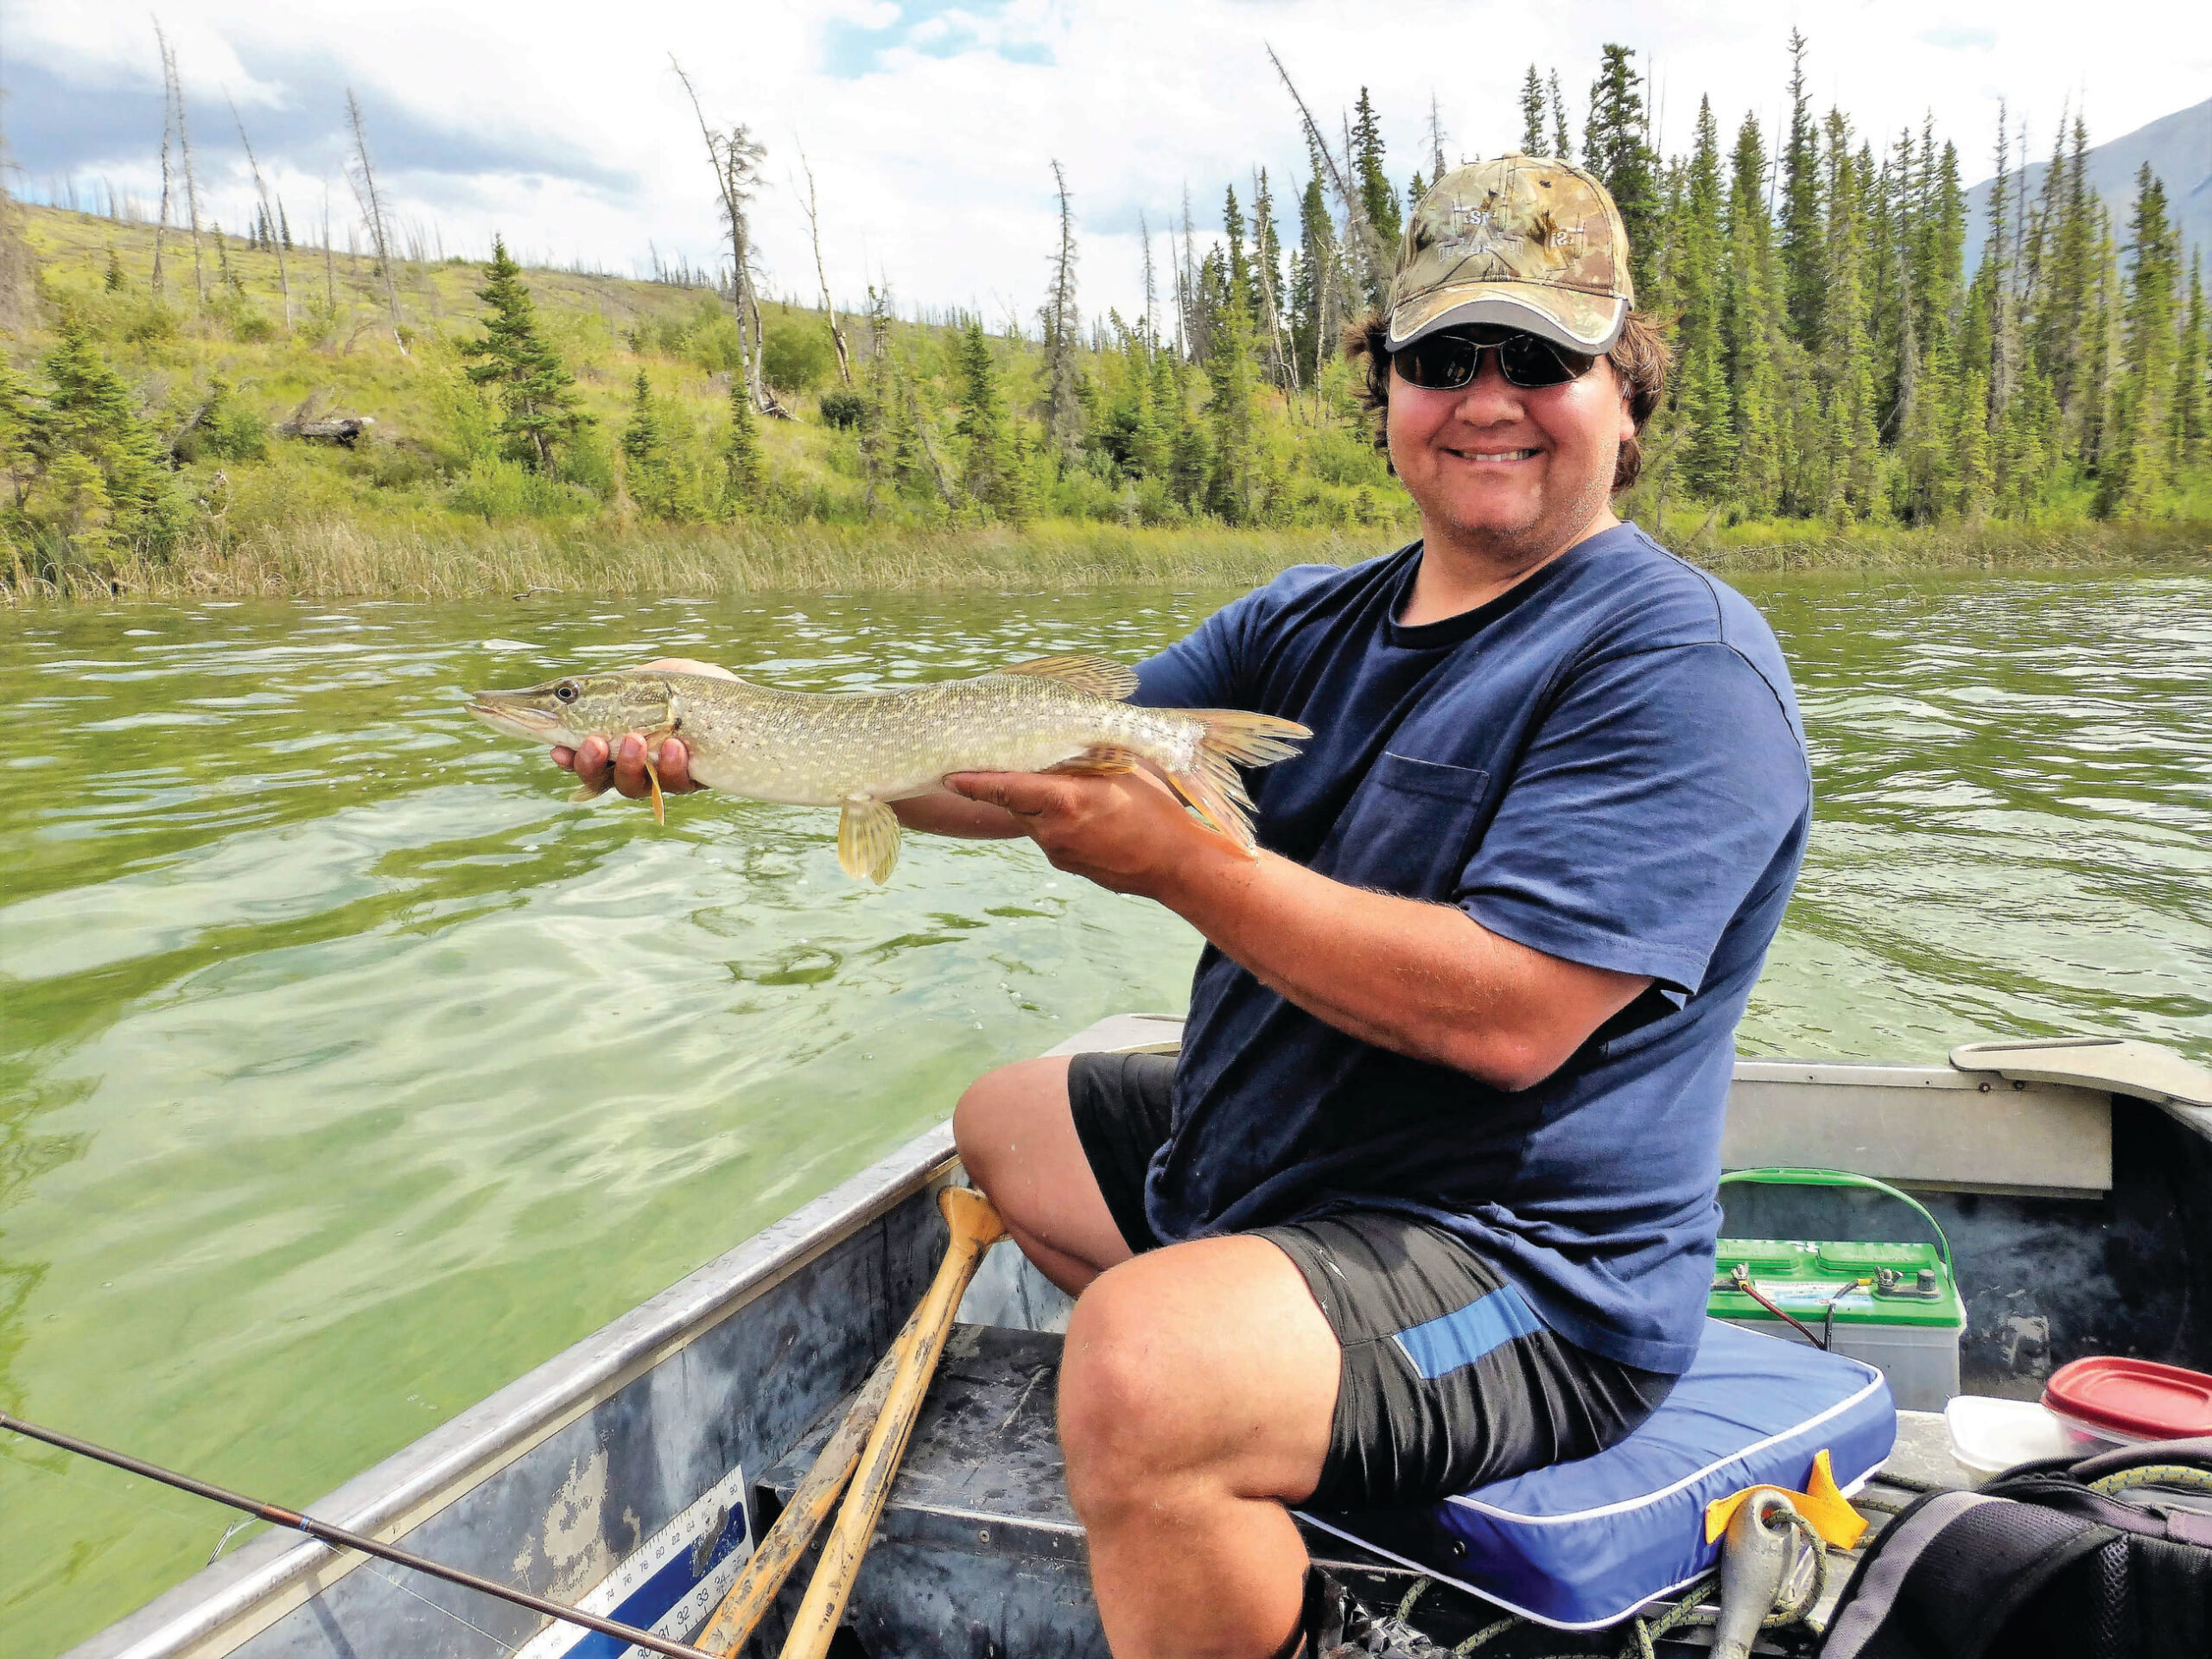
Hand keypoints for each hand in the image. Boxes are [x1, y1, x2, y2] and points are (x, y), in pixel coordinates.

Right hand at [550, 657, 733, 799]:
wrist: (756, 706)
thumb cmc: (706, 688)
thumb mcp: (662, 677)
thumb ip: (629, 685)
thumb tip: (600, 690)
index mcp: (623, 736)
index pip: (587, 752)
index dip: (568, 756)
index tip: (555, 747)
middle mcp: (640, 762)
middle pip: (601, 778)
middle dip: (590, 764)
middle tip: (591, 744)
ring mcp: (666, 776)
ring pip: (634, 787)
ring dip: (628, 765)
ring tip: (636, 739)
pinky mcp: (694, 783)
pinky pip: (675, 784)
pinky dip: (672, 766)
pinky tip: (677, 746)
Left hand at [941, 767, 1239, 898]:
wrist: (1178, 866)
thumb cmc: (1157, 812)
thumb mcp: (1124, 771)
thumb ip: (1090, 755)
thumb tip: (1072, 736)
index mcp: (1064, 801)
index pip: (1005, 786)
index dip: (973, 781)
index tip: (948, 775)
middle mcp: (1052, 830)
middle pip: (1015, 800)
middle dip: (1013, 782)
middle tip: (1006, 761)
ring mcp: (1058, 852)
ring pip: (1031, 819)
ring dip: (1039, 801)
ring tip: (1067, 787)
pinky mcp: (1065, 865)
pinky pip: (1049, 835)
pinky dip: (1055, 820)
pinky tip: (1084, 814)